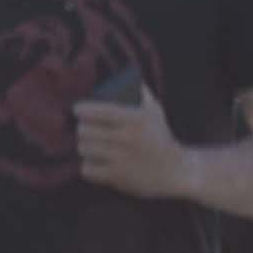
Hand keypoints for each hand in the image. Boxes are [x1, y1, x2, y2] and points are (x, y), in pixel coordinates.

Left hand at [70, 78, 192, 198]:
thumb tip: (128, 76)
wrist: (176, 171)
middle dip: (83, 130)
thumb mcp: (156, 112)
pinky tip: (95, 163)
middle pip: (86, 130)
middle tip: (85, 130)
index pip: (101, 111)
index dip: (84, 109)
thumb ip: (141, 92)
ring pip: (84, 149)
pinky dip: (88, 167)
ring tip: (89, 146)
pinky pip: (87, 169)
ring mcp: (121, 159)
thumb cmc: (161, 138)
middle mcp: (127, 138)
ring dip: (85, 147)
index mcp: (136, 119)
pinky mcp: (117, 177)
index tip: (77, 109)